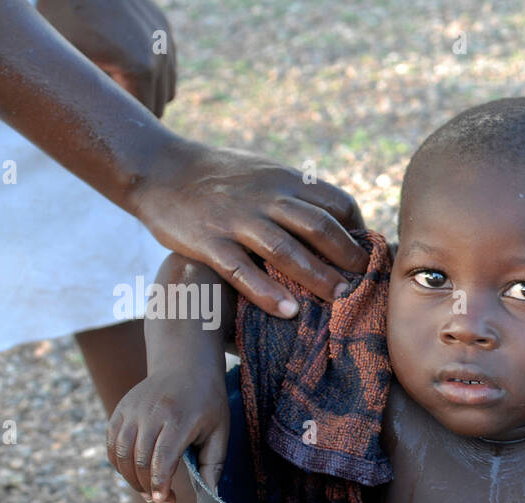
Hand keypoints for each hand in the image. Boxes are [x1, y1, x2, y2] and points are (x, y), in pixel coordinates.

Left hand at [37, 0, 176, 117]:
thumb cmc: (63, 17)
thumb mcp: (70, 62)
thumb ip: (95, 98)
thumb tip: (104, 131)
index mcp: (140, 70)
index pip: (146, 119)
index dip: (126, 126)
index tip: (107, 126)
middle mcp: (161, 57)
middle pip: (159, 106)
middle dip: (136, 109)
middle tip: (107, 104)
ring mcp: (166, 41)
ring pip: (167, 88)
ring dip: (146, 91)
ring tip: (115, 81)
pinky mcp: (164, 29)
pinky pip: (166, 65)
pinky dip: (151, 71)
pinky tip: (123, 59)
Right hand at [106, 365, 229, 502]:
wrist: (185, 366)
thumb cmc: (207, 402)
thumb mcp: (220, 430)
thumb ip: (214, 463)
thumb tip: (211, 494)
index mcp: (179, 418)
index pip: (162, 457)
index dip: (160, 482)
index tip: (163, 500)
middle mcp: (151, 413)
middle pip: (140, 459)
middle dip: (147, 485)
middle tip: (161, 500)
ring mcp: (132, 410)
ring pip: (121, 453)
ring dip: (131, 478)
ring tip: (147, 491)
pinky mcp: (120, 410)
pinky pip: (111, 443)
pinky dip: (119, 463)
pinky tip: (134, 474)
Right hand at [127, 139, 368, 317]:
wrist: (157, 166)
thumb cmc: (218, 177)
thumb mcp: (264, 172)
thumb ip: (298, 195)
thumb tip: (338, 221)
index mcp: (284, 180)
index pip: (337, 203)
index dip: (358, 231)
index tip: (367, 255)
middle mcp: (265, 197)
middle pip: (319, 227)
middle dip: (348, 257)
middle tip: (366, 284)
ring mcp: (236, 219)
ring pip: (285, 250)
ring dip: (317, 277)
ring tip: (341, 300)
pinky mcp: (208, 241)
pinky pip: (242, 270)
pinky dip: (266, 292)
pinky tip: (288, 313)